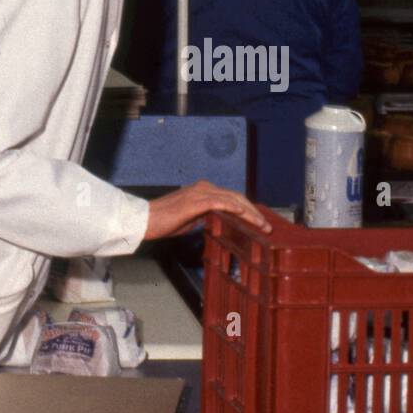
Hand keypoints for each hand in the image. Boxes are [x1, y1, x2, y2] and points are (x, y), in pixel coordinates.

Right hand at [145, 180, 270, 239]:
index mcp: (203, 190)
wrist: (146, 220)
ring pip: (233, 199)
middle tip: (267, 225)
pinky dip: (236, 209)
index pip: (231, 197)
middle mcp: (204, 187)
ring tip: (262, 225)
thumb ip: (206, 217)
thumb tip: (220, 222)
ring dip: (250, 213)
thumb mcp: (190, 219)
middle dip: (254, 211)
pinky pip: (222, 203)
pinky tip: (246, 217)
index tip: (258, 221)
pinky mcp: (197, 201)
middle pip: (237, 197)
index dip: (247, 208)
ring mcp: (201, 193)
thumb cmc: (164, 222)